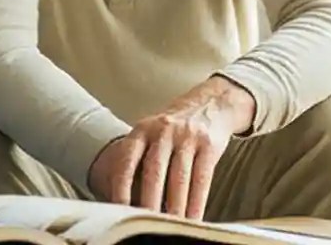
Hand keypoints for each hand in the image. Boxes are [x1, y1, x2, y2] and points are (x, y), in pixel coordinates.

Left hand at [89, 79, 253, 219]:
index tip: (118, 208)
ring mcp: (187, 136)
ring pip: (179, 179)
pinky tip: (193, 218)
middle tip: (145, 222)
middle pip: (153, 172)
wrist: (211, 103)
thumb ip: (138, 157)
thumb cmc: (173, 128)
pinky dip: (197, 202)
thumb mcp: (151, 132)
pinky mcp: (209, 145)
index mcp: (142, 130)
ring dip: (175, 207)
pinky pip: (201, 179)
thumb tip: (121, 196)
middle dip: (149, 201)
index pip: (127, 159)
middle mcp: (163, 131)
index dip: (120, 185)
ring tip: (170, 226)